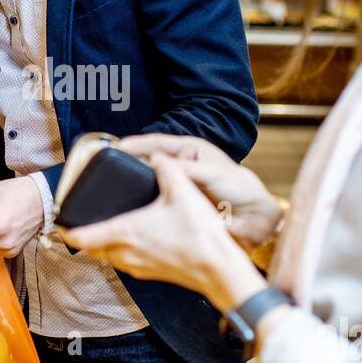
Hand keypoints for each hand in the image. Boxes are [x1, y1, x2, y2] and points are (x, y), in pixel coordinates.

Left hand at [58, 154, 265, 312]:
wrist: (220, 270)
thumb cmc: (200, 235)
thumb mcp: (182, 190)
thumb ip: (166, 167)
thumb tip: (157, 157)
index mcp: (126, 232)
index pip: (82, 237)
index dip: (66, 230)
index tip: (60, 221)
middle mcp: (126, 252)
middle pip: (91, 249)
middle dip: (82, 236)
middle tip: (80, 221)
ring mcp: (138, 266)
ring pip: (107, 257)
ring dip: (101, 245)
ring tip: (104, 226)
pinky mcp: (151, 273)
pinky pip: (124, 262)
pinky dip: (119, 251)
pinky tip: (133, 238)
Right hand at [117, 134, 285, 249]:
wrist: (256, 218)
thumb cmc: (241, 188)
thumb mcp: (212, 172)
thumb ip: (186, 169)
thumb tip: (156, 164)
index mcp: (187, 152)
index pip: (153, 144)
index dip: (133, 145)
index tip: (114, 149)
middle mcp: (178, 169)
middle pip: (146, 165)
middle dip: (127, 167)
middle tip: (105, 171)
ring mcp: (176, 190)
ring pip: (148, 187)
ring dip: (133, 190)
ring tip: (111, 193)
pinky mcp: (177, 209)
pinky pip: (155, 207)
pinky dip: (142, 209)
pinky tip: (130, 214)